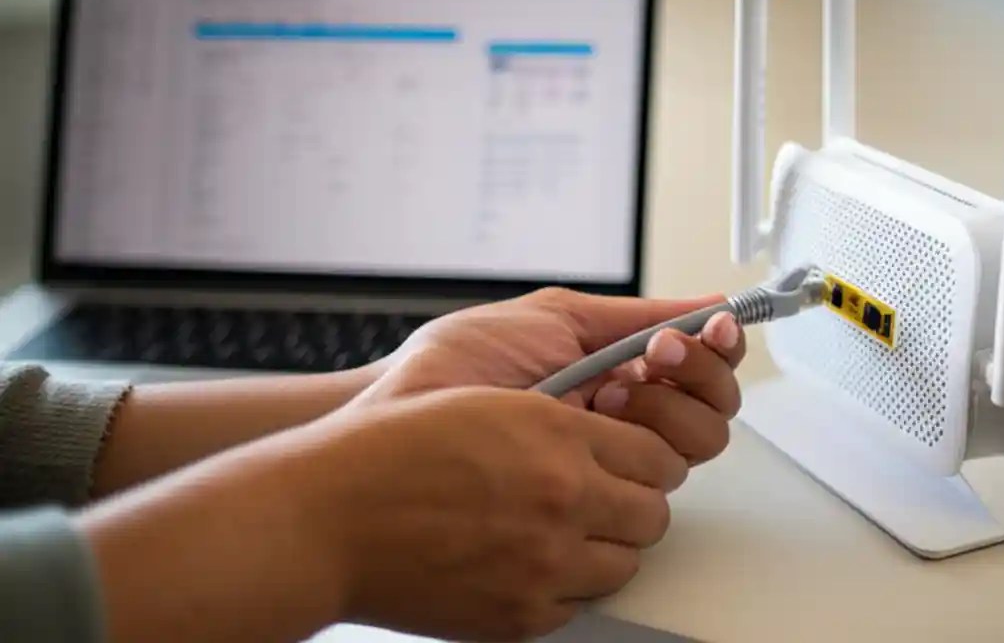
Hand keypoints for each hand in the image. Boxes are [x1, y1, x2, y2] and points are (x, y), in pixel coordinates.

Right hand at [299, 386, 688, 640]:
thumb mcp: (490, 404)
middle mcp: (564, 498)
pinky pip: (578, 603)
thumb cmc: (394, 450)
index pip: (659, 456)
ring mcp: (545, 563)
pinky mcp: (520, 614)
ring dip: (605, 548)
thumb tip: (612, 444)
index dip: (649, 459)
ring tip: (564, 534)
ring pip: (625, 564)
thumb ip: (563, 424)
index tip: (634, 462)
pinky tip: (529, 563)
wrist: (329, 518)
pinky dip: (564, 587)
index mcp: (559, 436)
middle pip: (653, 514)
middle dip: (635, 505)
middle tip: (605, 500)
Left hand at [371, 288, 747, 463]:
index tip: (707, 331)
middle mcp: (623, 423)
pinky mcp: (591, 508)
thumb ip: (636, 315)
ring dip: (662, 411)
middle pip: (712, 413)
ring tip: (606, 391)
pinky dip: (636, 449)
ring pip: (691, 452)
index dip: (717, 350)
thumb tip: (711, 302)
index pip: (703, 370)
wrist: (403, 412)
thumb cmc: (458, 364)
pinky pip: (650, 492)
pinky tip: (593, 426)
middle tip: (644, 359)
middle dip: (692, 378)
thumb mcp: (552, 318)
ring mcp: (607, 465)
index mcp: (621, 372)